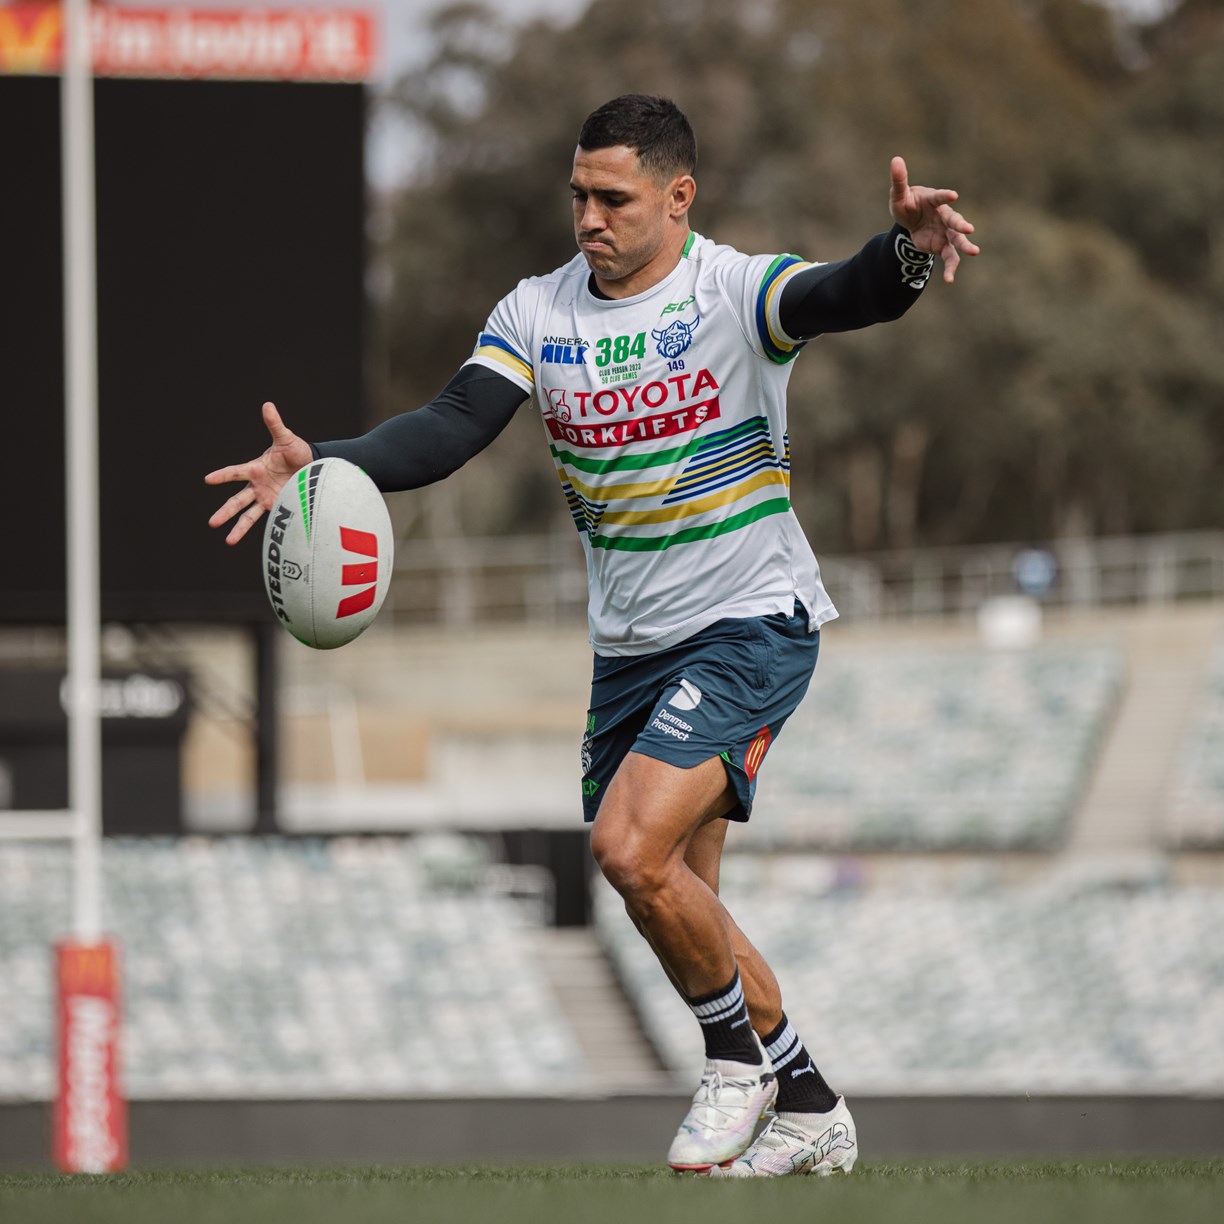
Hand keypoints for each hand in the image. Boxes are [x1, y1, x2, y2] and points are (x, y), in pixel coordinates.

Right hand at [205, 401, 312, 544]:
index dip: (223, 476)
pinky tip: (254, 539)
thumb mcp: (286, 439)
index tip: (208, 479)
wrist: (313, 466)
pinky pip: (269, 519)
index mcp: (255, 469)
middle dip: (225, 511)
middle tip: (212, 523)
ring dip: (238, 527)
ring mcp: (266, 498)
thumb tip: (267, 405)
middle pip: (237, 500)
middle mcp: (257, 486)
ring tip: (228, 540)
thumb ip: (275, 425)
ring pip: (248, 514)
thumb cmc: (297, 451)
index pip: (235, 473)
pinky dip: (263, 529)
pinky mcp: (278, 506)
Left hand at [889, 156, 979, 283]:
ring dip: (964, 246)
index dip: (945, 196)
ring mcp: (945, 232)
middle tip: (969, 229)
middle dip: (961, 224)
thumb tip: (895, 160)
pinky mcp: (942, 245)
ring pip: (957, 239)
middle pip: (954, 220)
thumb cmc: (906, 203)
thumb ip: (899, 180)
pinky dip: (950, 269)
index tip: (952, 196)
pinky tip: (949, 280)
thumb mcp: (899, 194)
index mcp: (934, 200)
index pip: (940, 197)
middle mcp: (944, 215)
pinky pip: (949, 257)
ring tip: (974, 251)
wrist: (910, 220)